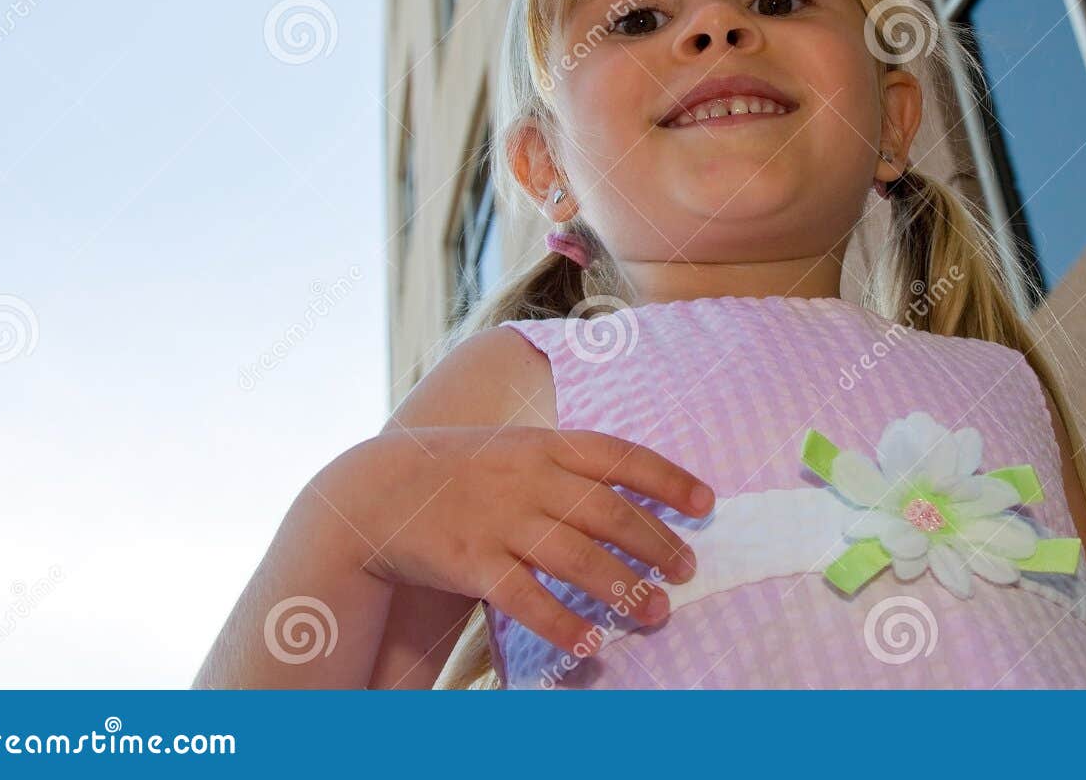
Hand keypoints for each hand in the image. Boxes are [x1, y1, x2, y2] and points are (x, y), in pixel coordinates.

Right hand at [317, 426, 714, 655]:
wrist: (378, 491)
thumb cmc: (464, 472)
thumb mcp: (519, 448)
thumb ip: (570, 468)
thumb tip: (637, 498)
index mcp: (546, 444)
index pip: (621, 455)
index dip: (668, 479)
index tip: (707, 503)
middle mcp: (529, 478)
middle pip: (609, 512)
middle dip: (656, 543)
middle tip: (687, 571)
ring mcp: (500, 520)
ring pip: (576, 558)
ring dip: (623, 586)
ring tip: (658, 611)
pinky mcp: (472, 561)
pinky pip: (527, 598)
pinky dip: (563, 621)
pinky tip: (593, 641)